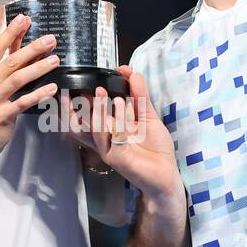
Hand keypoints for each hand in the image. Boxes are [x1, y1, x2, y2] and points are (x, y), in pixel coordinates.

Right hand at [0, 14, 58, 162]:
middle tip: (50, 40)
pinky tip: (52, 88)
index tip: (24, 20)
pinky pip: (23, 102)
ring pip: (18, 78)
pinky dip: (39, 94)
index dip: (10, 33)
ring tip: (55, 60)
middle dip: (32, 48)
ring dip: (38, 68)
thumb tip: (16, 52)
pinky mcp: (2, 116)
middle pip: (11, 60)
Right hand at [64, 66, 183, 207]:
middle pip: (82, 122)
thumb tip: (131, 72)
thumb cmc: (156, 148)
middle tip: (83, 86)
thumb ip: (139, 96)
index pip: (88, 113)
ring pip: (95, 128)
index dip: (81, 100)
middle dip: (79, 105)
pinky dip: (116, 118)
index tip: (84, 80)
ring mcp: (109, 148)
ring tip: (103, 91)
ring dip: (98, 109)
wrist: (167, 174)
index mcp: (109, 129)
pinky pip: (113, 135)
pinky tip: (120, 103)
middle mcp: (105, 139)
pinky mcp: (116, 157)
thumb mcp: (148, 117)